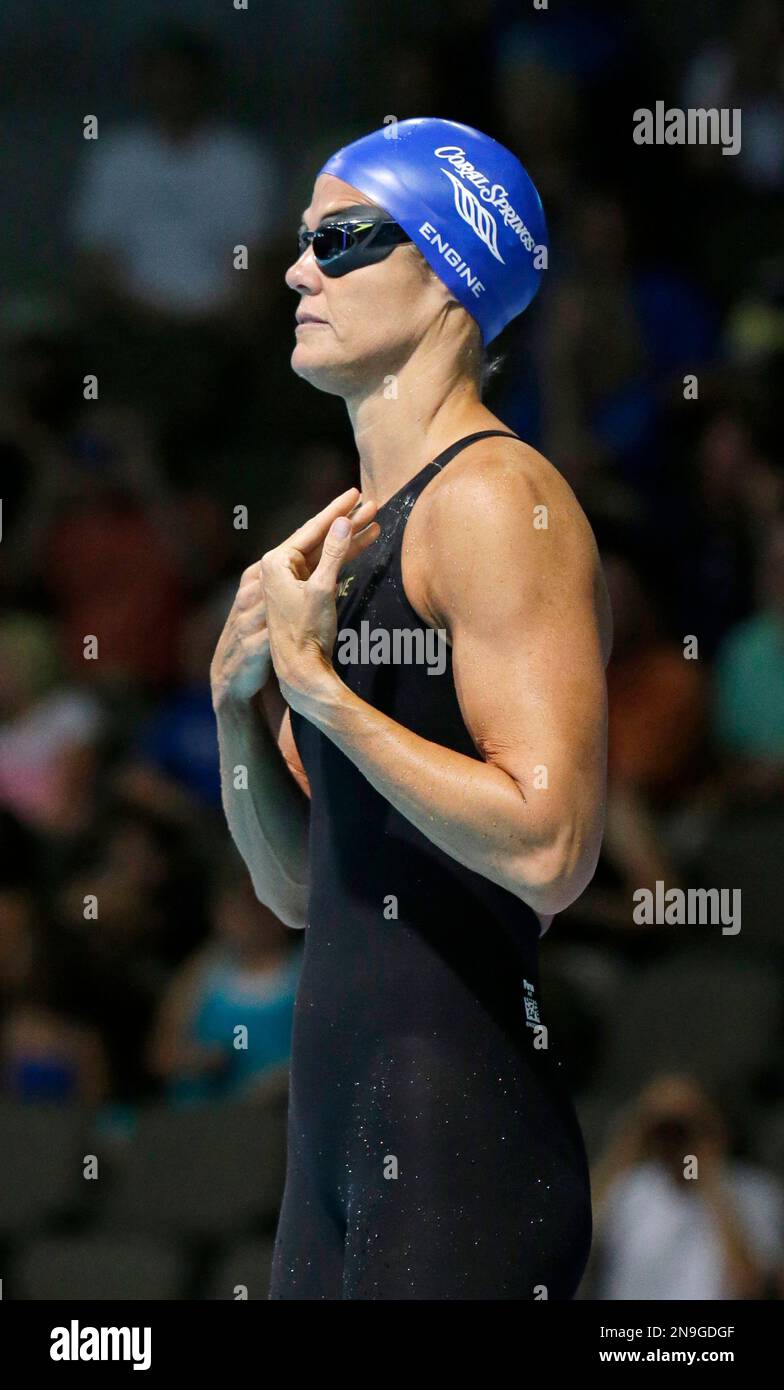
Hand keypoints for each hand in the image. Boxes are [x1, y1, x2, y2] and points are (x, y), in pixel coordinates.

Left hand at [211, 487, 377, 711]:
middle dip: (347, 522)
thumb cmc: (307, 631)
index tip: (355, 492)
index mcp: (276, 562)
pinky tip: (362, 544)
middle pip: (319, 537)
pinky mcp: (302, 593)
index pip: (312, 528)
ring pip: (325, 552)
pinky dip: (344, 557)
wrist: (299, 669)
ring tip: (375, 522)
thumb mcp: (322, 589)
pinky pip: (325, 567)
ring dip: (350, 539)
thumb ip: (334, 553)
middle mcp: (279, 568)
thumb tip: (343, 521)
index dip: (336, 510)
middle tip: (372, 504)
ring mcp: (290, 580)